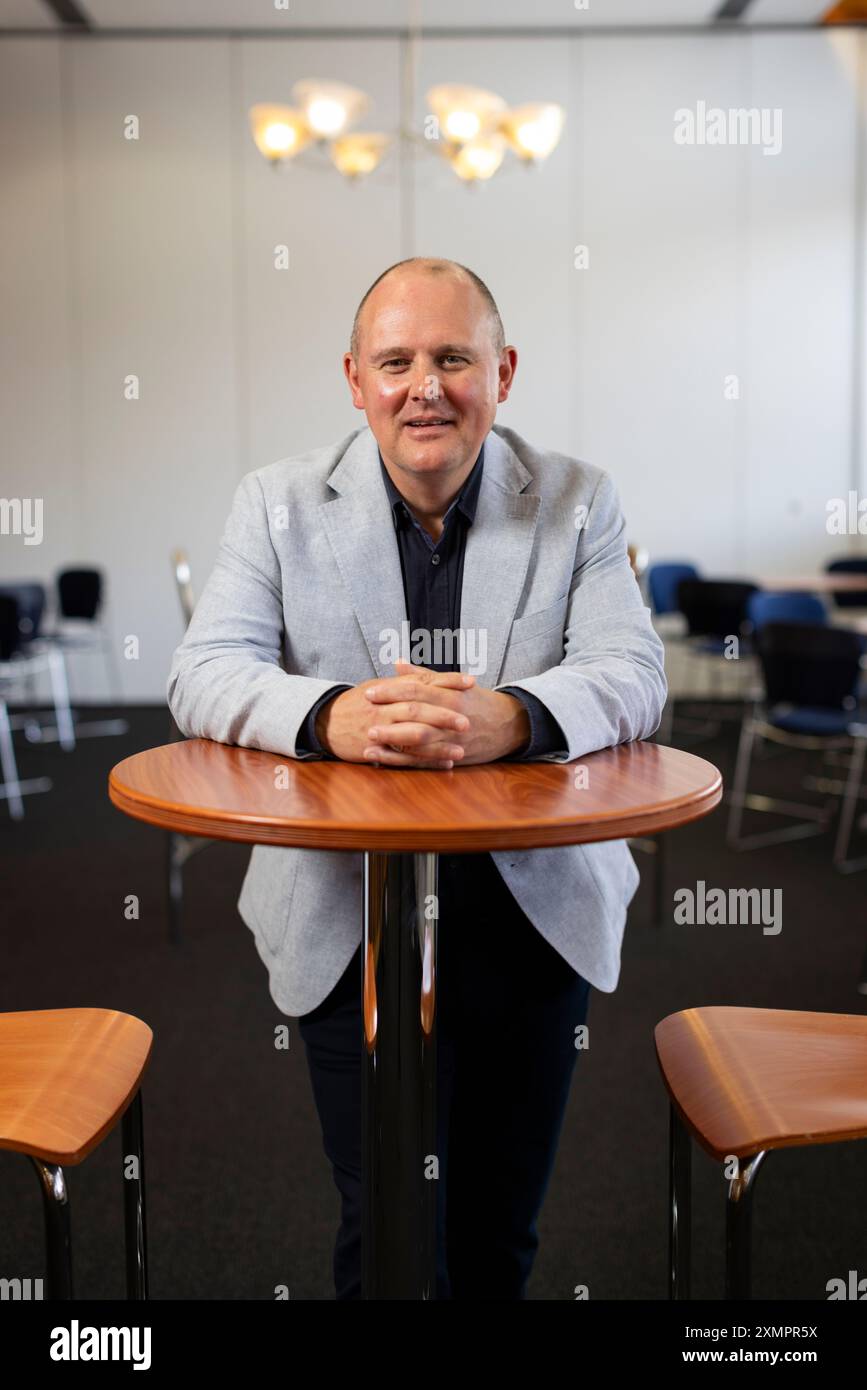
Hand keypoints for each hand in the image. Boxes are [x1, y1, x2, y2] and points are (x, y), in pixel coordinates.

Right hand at [315, 667, 475, 767]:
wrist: (325, 721)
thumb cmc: (356, 703)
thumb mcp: (378, 686)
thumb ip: (403, 680)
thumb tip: (425, 671)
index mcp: (388, 688)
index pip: (422, 681)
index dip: (448, 681)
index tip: (471, 682)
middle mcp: (385, 707)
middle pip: (419, 709)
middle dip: (445, 715)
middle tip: (468, 721)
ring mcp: (380, 729)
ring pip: (413, 735)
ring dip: (439, 743)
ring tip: (462, 747)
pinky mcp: (377, 749)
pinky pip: (404, 757)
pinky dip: (426, 760)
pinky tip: (445, 762)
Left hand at [363, 659, 530, 766]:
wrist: (510, 725)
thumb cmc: (478, 702)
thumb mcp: (455, 684)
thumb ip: (424, 674)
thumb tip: (398, 663)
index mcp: (451, 694)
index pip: (416, 689)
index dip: (391, 690)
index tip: (369, 692)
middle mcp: (452, 715)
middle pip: (414, 713)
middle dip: (387, 714)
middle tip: (364, 713)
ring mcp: (453, 737)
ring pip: (418, 738)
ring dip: (391, 738)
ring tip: (368, 737)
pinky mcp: (452, 755)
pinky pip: (423, 759)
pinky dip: (402, 759)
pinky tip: (382, 758)